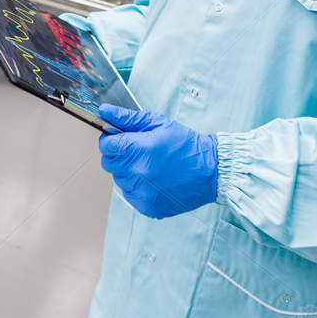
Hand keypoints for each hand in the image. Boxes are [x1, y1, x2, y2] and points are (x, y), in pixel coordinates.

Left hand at [96, 104, 217, 218]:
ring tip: (150, 165)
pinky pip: (129, 194)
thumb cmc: (186, 145)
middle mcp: (137, 172)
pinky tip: (154, 179)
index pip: (106, 145)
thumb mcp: (158, 124)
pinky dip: (137, 187)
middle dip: (119, 155)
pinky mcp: (147, 206)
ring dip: (128, 171)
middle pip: (108, 163)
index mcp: (139, 149)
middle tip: (138, 151)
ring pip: (118, 179)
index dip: (111, 139)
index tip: (120, 138)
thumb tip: (104, 111)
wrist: (211, 171)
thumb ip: (128, 118)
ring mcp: (142, 192)